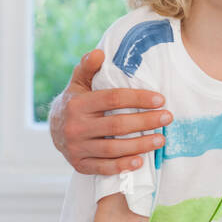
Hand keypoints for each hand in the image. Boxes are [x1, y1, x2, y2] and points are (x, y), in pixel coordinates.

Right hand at [50, 49, 171, 175]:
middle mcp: (75, 126)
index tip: (160, 99)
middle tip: (168, 118)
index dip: (139, 99)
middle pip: (117, 125)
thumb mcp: (79, 83)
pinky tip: (140, 161)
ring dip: (140, 145)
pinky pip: (103, 168)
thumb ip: (88, 68)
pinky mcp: (80, 164)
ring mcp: (76, 147)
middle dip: (146, 121)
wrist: (54, 129)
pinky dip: (122, 166)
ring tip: (161, 139)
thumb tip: (99, 53)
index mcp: (77, 104)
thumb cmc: (75, 102)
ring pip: (113, 148)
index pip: (113, 99)